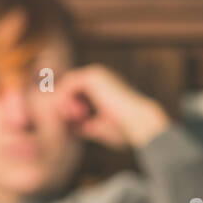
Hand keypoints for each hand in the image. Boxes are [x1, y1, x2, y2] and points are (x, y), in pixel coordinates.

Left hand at [53, 64, 170, 150]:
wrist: (139, 123)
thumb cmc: (125, 129)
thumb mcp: (100, 128)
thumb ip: (85, 125)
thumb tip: (72, 128)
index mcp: (103, 88)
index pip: (75, 94)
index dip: (68, 108)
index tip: (68, 124)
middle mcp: (99, 77)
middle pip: (69, 88)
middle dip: (63, 104)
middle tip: (63, 120)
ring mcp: (96, 73)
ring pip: (67, 85)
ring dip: (62, 101)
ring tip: (66, 118)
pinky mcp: (93, 75)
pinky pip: (68, 83)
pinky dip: (64, 97)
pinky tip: (67, 112)